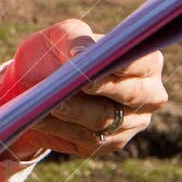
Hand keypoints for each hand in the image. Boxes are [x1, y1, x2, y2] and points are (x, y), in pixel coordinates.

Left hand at [0, 19, 167, 159]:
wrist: (34, 85)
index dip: (124, 64)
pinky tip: (37, 117)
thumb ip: (75, 39)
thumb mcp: (61, 37)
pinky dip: (58, 127)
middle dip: (103, 88)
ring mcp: (130, 124)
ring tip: (48, 101)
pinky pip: (85, 139)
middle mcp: (147, 96)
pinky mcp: (107, 144)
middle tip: (78, 83)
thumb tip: (82, 53)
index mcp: (145, 63)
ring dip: (74, 110)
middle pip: (133, 95)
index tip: (98, 63)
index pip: (145, 63)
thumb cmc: (57, 53)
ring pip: (104, 120)